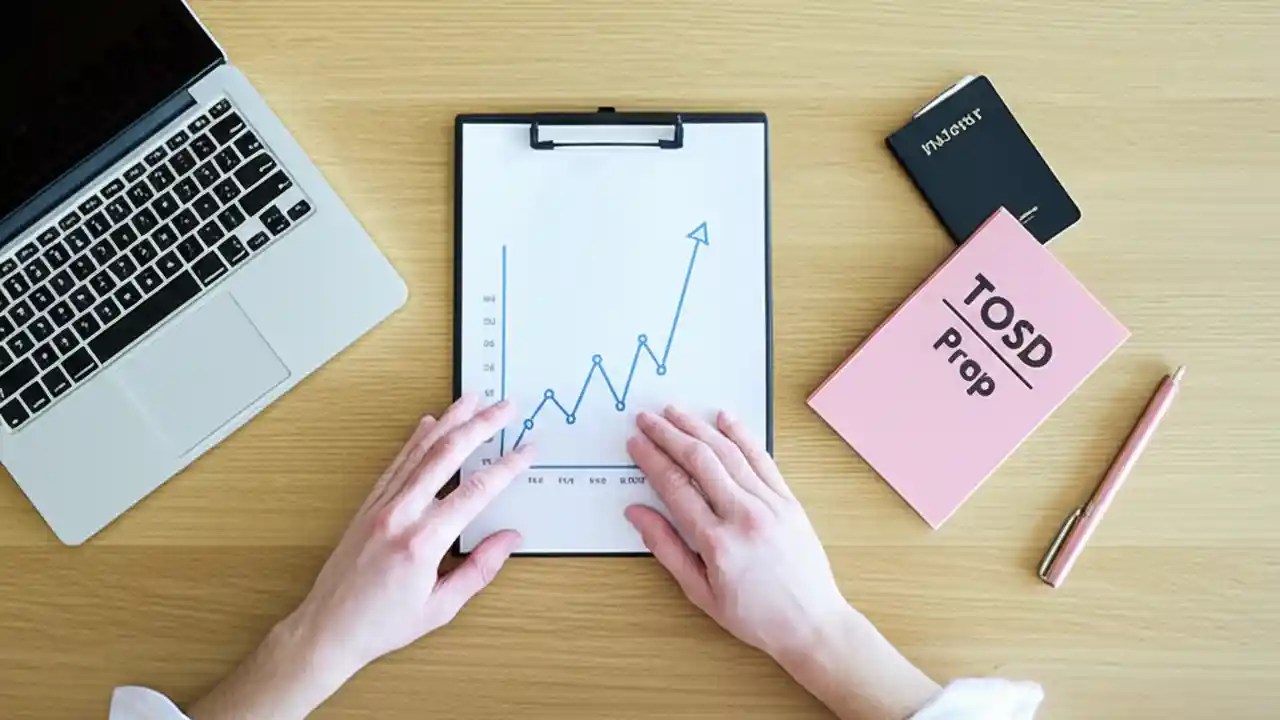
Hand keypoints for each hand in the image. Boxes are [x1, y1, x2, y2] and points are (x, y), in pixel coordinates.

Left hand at [190, 396, 532, 719]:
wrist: (328, 628)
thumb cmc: (383, 624)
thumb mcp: (442, 607)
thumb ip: (480, 569)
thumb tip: (510, 538)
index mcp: (423, 542)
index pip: (476, 491)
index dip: (507, 466)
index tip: (527, 449)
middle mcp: (400, 514)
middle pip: (447, 455)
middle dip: (480, 426)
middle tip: (505, 407)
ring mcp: (381, 505)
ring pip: (420, 451)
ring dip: (450, 421)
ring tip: (473, 400)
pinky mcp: (368, 505)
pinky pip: (397, 463)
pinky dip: (416, 439)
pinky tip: (430, 422)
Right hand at [625, 407, 938, 719]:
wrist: (812, 623)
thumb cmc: (755, 616)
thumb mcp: (700, 592)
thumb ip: (666, 548)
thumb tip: (636, 514)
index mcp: (717, 542)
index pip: (675, 487)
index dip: (651, 459)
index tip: (636, 444)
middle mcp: (744, 515)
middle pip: (699, 460)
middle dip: (668, 434)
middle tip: (647, 419)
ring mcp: (770, 504)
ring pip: (729, 453)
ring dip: (698, 427)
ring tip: (676, 412)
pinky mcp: (789, 500)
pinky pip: (762, 458)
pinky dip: (742, 435)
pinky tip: (724, 419)